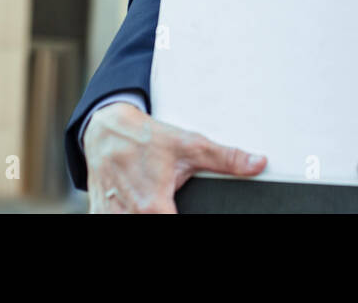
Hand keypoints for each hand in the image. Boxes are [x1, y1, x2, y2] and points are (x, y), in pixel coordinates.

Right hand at [83, 102, 266, 212]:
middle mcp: (129, 215)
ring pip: (132, 224)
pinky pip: (111, 222)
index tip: (199, 211)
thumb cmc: (146, 138)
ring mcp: (111, 216)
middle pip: (153, 225)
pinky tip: (137, 205)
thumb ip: (227, 159)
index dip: (195, 220)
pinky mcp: (99, 214)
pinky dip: (127, 214)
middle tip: (174, 201)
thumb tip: (258, 164)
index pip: (176, 227)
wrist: (106, 130)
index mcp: (153, 206)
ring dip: (146, 214)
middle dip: (168, 213)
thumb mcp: (190, 145)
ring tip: (159, 201)